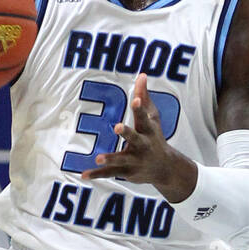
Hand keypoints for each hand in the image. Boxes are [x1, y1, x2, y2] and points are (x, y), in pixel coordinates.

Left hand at [81, 74, 189, 197]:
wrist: (165, 169)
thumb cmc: (155, 137)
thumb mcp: (152, 118)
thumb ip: (144, 97)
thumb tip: (141, 74)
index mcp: (148, 131)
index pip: (144, 117)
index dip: (140, 108)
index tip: (135, 99)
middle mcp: (143, 146)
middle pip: (134, 138)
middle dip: (127, 133)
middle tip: (117, 127)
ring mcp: (134, 160)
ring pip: (121, 159)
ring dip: (110, 158)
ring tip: (98, 158)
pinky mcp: (126, 172)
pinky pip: (109, 173)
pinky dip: (97, 174)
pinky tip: (83, 174)